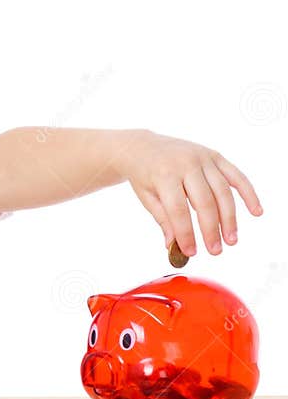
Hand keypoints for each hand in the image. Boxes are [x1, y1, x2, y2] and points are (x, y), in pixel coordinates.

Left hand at [119, 130, 262, 256]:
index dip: (186, 233)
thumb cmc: (144, 174)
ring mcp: (203, 158)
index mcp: (164, 174)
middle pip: (204, 202)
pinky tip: (256, 211)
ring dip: (230, 218)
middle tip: (215, 250)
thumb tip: (173, 246)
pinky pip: (236, 176)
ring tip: (231, 239)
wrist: (143, 146)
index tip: (191, 252)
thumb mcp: (146, 196)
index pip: (178, 210)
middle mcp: (186, 164)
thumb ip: (162, 219)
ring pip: (223, 191)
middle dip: (211, 229)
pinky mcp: (215, 155)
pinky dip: (248, 193)